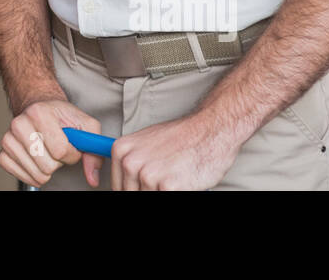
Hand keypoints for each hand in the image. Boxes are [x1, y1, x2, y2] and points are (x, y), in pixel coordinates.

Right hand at [0, 99, 104, 187]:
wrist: (39, 108)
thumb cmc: (61, 117)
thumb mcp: (85, 125)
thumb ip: (93, 150)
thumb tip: (92, 178)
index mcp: (39, 112)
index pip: (60, 150)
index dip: (72, 153)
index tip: (71, 145)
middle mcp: (19, 124)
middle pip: (47, 165)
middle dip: (59, 162)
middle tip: (58, 148)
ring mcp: (8, 139)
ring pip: (37, 174)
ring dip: (48, 168)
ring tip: (48, 151)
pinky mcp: (3, 154)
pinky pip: (22, 177)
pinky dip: (34, 174)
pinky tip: (38, 160)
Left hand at [109, 111, 240, 189]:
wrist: (210, 130)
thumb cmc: (182, 138)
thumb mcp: (146, 143)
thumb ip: (133, 162)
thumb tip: (125, 185)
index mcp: (121, 150)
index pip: (118, 187)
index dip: (134, 190)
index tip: (145, 186)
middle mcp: (129, 162)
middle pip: (132, 194)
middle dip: (149, 191)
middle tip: (164, 182)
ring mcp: (147, 175)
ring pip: (148, 197)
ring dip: (163, 192)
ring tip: (175, 179)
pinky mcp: (167, 186)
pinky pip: (165, 198)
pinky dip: (177, 193)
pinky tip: (184, 183)